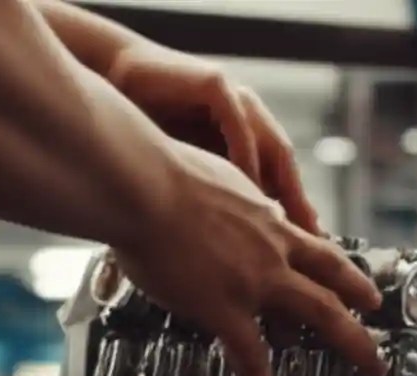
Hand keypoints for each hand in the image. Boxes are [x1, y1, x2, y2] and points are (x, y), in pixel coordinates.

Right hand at [106, 42, 321, 233]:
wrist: (109, 84)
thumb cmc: (141, 133)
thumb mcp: (184, 175)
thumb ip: (208, 202)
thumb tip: (225, 250)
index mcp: (241, 136)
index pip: (278, 180)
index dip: (293, 214)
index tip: (305, 249)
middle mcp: (244, 116)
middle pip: (283, 164)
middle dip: (297, 203)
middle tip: (307, 237)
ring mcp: (233, 99)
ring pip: (269, 144)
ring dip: (277, 184)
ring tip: (281, 219)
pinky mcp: (215, 85)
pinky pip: (239, 126)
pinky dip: (243, 156)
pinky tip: (243, 185)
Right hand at [115, 141, 384, 375]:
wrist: (141, 186)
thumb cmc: (157, 173)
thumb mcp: (209, 176)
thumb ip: (223, 197)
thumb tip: (214, 199)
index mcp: (264, 215)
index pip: (310, 245)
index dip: (336, 266)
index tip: (354, 283)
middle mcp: (272, 246)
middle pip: (334, 279)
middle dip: (363, 304)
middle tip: (379, 317)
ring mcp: (256, 279)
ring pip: (322, 315)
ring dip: (352, 343)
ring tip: (370, 367)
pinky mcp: (226, 307)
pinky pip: (252, 357)